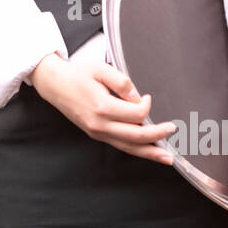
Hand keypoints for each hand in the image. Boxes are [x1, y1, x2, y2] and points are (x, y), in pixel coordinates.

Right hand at [29, 53, 175, 162]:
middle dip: (157, 135)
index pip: (135, 114)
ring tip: (167, 158)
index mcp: (102, 107)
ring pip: (128, 147)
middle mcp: (100, 124)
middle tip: (173, 129)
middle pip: (135, 136)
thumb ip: (122, 82)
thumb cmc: (77, 74)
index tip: (147, 96)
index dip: (146, 105)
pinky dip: (136, 150)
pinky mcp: (96, 134)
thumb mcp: (100, 69)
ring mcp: (97, 132)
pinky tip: (147, 152)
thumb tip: (138, 97)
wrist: (53, 84)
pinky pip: (120, 145)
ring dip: (150, 153)